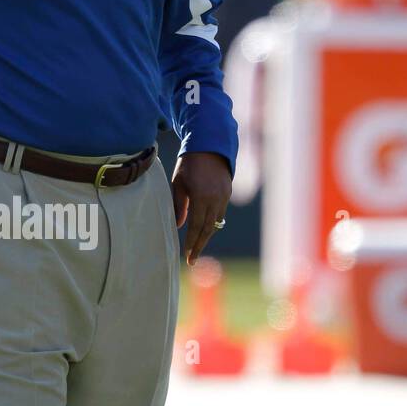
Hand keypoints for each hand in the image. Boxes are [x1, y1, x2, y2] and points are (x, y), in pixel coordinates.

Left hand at [170, 151, 231, 266]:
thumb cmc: (188, 164)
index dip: (192, 243)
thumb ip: (179, 205)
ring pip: (216, 222)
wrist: (210, 146)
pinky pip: (220, 212)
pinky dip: (212, 222)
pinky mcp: (227, 193)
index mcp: (202, 197)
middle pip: (208, 229)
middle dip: (200, 245)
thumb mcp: (179, 184)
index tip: (187, 256)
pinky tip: (204, 228)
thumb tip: (179, 226)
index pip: (197, 227)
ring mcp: (224, 196)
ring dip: (206, 235)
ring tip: (196, 246)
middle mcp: (215, 199)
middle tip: (192, 260)